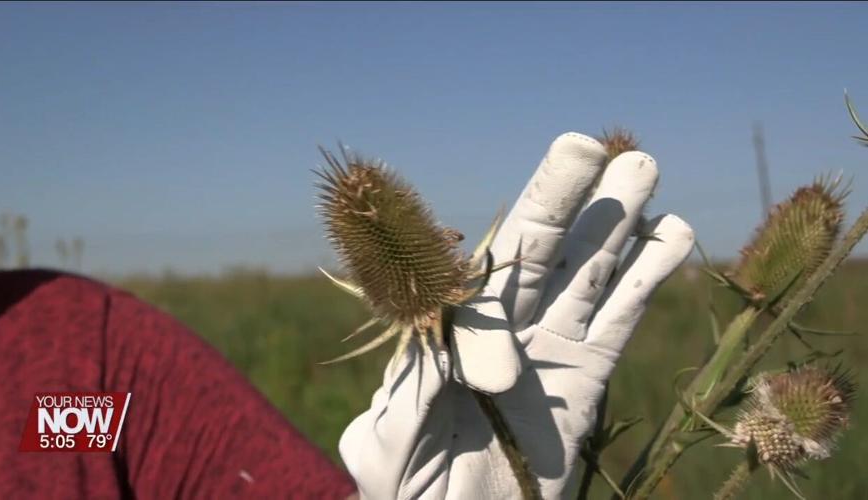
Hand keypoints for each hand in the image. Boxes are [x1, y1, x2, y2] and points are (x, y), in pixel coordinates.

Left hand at [338, 132, 694, 498]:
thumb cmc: (412, 496)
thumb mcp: (385, 451)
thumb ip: (406, 399)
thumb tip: (453, 354)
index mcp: (448, 330)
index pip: (481, 262)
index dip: (504, 219)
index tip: (530, 178)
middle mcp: (502, 329)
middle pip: (538, 252)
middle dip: (569, 200)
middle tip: (603, 147)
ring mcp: (548, 349)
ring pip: (586, 275)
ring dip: (616, 226)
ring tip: (643, 168)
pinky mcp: (589, 380)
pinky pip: (620, 322)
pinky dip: (645, 281)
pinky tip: (672, 236)